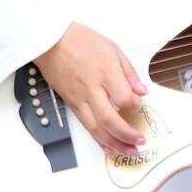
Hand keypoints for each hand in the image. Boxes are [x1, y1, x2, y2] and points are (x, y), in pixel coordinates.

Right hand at [34, 22, 149, 158]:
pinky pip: (85, 126)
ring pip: (96, 129)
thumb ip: (129, 72)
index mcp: (105, 72)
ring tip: (129, 152)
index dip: (136, 106)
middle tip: (140, 142)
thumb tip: (142, 91)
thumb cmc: (80, 40)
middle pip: (111, 120)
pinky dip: (98, 140)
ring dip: (114, 144)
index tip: (139, 104)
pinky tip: (108, 148)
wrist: (49, 41)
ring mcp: (79, 98)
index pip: (124, 99)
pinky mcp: (71, 104)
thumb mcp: (112, 48)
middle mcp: (91, 89)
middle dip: (127, 135)